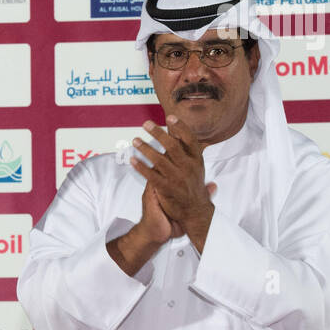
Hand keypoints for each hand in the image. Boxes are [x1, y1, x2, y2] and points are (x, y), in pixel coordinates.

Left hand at [130, 117, 216, 248]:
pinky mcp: (167, 189)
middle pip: (172, 146)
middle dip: (158, 134)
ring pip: (159, 160)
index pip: (190, 140)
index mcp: (197, 161)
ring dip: (146, 149)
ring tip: (135, 140)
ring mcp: (178, 179)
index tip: (170, 117)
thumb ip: (188, 153)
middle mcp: (189, 168)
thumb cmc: (193, 187)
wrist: (195, 212)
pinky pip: (151, 176)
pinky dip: (141, 167)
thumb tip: (182, 135)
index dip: (181, 127)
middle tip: (146, 124)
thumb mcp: (197, 168)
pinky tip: (132, 160)